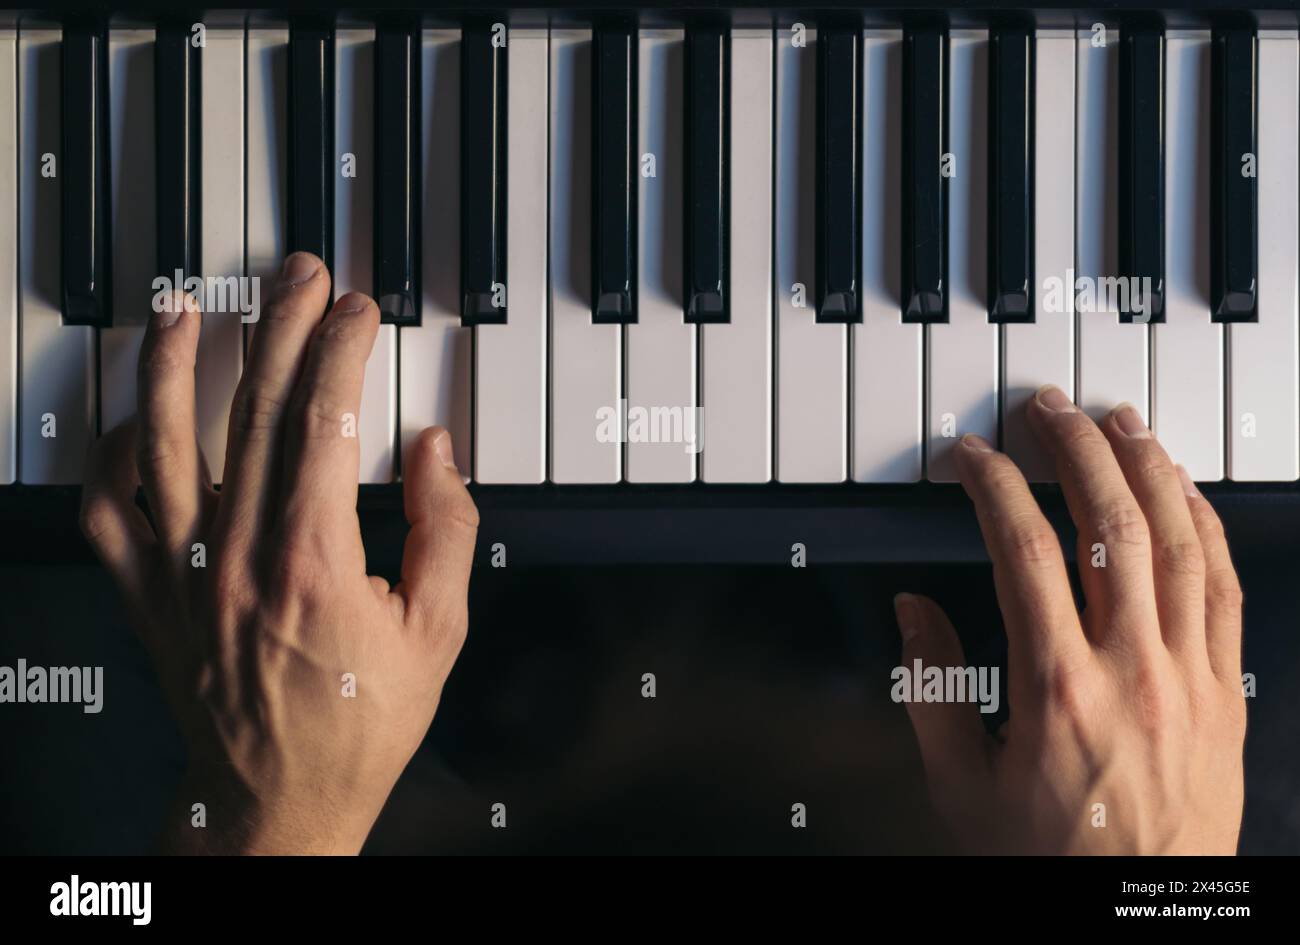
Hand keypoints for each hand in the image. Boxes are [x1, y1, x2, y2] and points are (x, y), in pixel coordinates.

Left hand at [79, 253, 478, 853]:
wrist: (277, 800)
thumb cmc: (360, 724)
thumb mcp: (439, 633)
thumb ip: (442, 531)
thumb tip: (432, 451)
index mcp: (314, 563)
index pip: (324, 423)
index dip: (340, 351)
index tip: (357, 311)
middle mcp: (237, 557)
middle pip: (250, 411)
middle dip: (277, 327)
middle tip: (296, 275)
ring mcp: (182, 573)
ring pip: (161, 445)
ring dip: (174, 364)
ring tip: (188, 306)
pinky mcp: (146, 594)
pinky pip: (106, 510)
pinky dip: (110, 454)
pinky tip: (130, 415)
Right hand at [895, 385, 1244, 853]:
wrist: (1139, 913)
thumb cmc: (1051, 859)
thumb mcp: (960, 786)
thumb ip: (930, 690)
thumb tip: (914, 614)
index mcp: (1056, 690)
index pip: (1023, 549)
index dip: (993, 485)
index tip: (971, 457)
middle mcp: (1130, 671)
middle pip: (1109, 525)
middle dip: (1074, 450)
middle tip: (1048, 409)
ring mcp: (1188, 676)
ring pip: (1178, 543)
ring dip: (1148, 469)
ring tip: (1120, 421)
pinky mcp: (1224, 690)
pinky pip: (1226, 586)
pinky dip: (1206, 526)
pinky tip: (1185, 492)